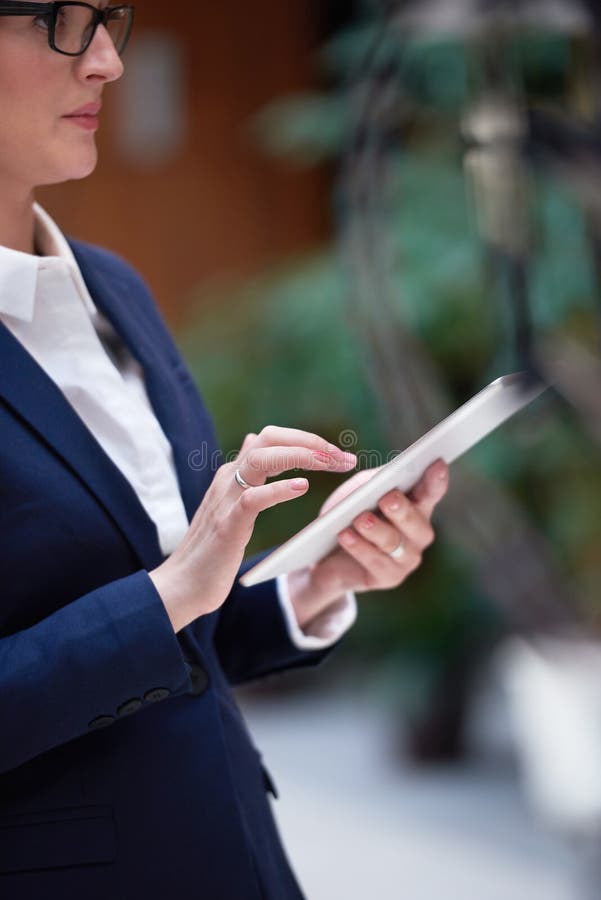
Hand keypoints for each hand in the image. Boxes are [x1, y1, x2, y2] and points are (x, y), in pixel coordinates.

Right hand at [149, 426, 355, 631]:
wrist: (183, 584)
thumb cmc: (212, 549)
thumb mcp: (230, 503)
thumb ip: (244, 472)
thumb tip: (252, 438)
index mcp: (233, 474)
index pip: (272, 438)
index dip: (307, 440)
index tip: (338, 455)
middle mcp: (229, 479)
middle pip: (270, 438)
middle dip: (311, 441)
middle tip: (342, 458)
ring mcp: (226, 500)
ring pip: (261, 457)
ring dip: (302, 456)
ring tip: (330, 464)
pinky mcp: (227, 526)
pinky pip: (253, 499)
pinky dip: (279, 489)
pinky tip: (303, 488)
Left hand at [286, 460, 448, 629]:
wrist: (327, 555)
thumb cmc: (348, 514)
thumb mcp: (360, 491)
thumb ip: (375, 481)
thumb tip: (386, 476)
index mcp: (416, 505)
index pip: (431, 491)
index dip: (436, 479)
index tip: (437, 463)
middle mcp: (419, 533)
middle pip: (415, 520)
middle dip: (402, 509)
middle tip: (388, 498)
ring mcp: (407, 558)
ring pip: (394, 542)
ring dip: (376, 530)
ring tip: (359, 519)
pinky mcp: (390, 577)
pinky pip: (376, 562)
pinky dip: (359, 547)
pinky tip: (345, 535)